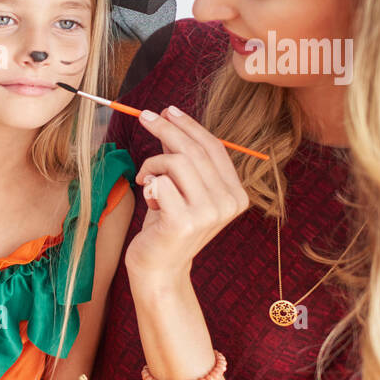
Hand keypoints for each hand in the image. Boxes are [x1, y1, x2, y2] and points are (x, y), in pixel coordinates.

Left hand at [125, 106, 249, 284]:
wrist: (159, 269)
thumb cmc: (167, 225)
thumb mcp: (182, 188)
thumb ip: (183, 159)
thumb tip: (170, 118)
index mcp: (236, 194)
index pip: (215, 148)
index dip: (190, 125)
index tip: (168, 110)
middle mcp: (228, 203)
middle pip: (194, 151)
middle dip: (166, 129)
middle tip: (144, 117)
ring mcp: (208, 214)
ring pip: (176, 162)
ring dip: (152, 164)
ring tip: (144, 179)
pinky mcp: (184, 222)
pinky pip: (160, 183)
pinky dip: (148, 183)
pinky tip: (148, 198)